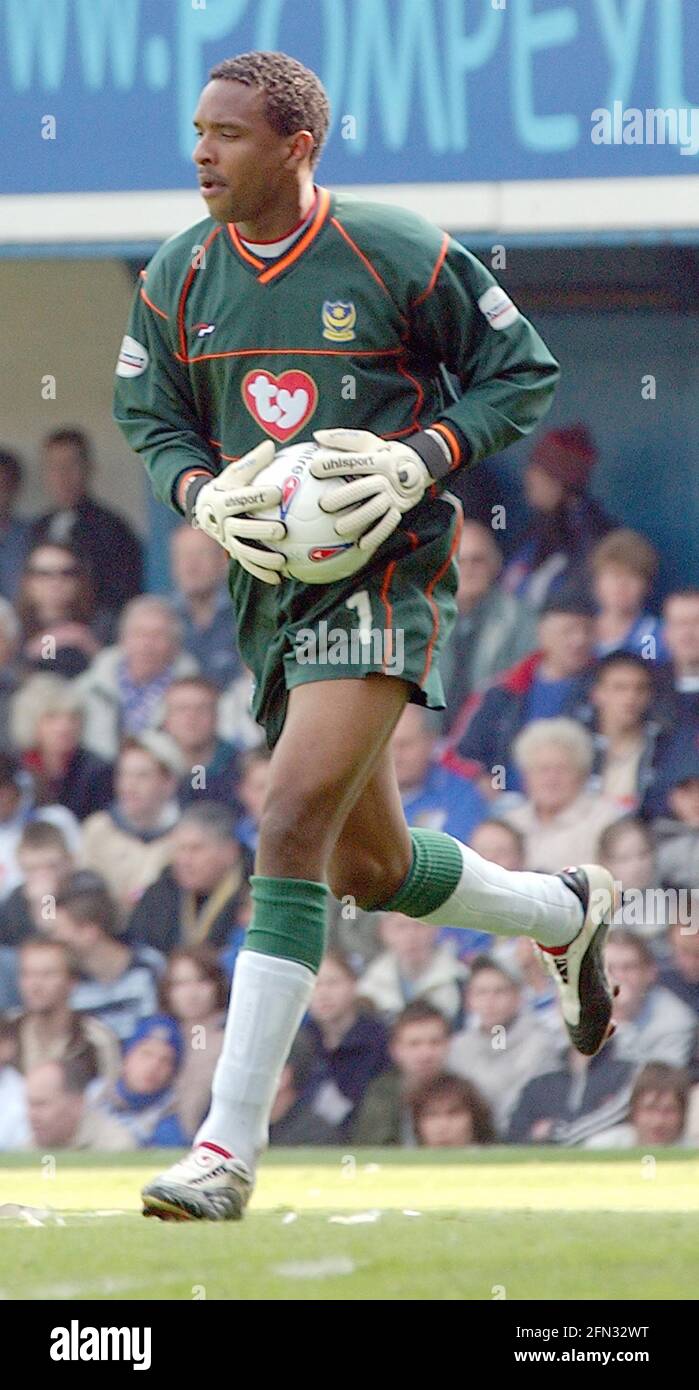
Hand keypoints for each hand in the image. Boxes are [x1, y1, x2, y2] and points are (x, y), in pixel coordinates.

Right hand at [190, 440, 285, 584]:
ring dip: (262, 558)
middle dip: (261, 530)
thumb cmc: (228, 487)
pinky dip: (261, 573)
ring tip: (282, 561)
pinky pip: (247, 565)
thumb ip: (253, 462)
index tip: (279, 492)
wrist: (204, 508)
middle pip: (241, 528)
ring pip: (244, 551)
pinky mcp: (232, 553)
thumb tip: (271, 445)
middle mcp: (222, 523)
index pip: (242, 498)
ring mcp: (226, 540)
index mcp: (223, 500)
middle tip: (282, 530)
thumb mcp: (235, 473)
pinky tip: (279, 579)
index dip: (259, 496)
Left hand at [310, 429, 431, 550]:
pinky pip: (388, 525)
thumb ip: (343, 438)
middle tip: (323, 505)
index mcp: (380, 458)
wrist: (418, 465)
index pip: (356, 461)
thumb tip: (316, 436)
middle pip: (367, 487)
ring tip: (338, 528)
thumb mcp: (368, 441)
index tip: (313, 468)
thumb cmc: (383, 453)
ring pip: (377, 508)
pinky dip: (376, 535)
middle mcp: (389, 477)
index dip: (335, 464)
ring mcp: (395, 495)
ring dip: (358, 518)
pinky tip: (361, 545)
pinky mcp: (400, 509)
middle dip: (345, 496)